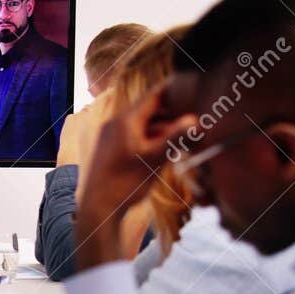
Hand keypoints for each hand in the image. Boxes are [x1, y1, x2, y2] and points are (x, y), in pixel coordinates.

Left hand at [74, 83, 195, 270]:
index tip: (193, 85)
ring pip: (144, 124)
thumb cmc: (125, 184)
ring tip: (186, 133)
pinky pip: (136, 135)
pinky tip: (166, 148)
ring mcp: (112, 136)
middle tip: (196, 112)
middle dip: (173, 112)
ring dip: (164, 127)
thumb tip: (195, 119)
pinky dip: (152, 138)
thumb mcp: (154, 159)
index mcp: (126, 120)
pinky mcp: (111, 149)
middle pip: (150, 109)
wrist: (98, 209)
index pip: (154, 95)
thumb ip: (174, 138)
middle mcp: (116, 123)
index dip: (175, 89)